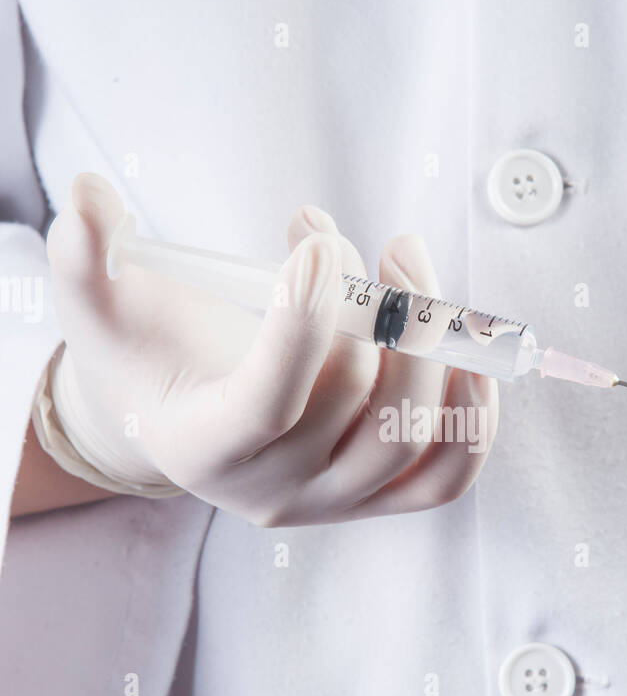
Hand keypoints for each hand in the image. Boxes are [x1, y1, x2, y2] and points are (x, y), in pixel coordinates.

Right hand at [45, 174, 498, 524]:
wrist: (178, 410)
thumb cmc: (147, 349)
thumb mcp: (102, 303)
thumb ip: (85, 255)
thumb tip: (88, 195)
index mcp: (202, 446)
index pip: (266, 405)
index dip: (302, 325)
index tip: (319, 242)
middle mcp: (272, 490)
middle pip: (353, 413)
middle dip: (381, 315)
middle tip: (385, 247)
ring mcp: (331, 500)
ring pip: (408, 441)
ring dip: (432, 348)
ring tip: (414, 272)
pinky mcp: (376, 496)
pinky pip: (444, 476)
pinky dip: (472, 418)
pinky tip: (464, 349)